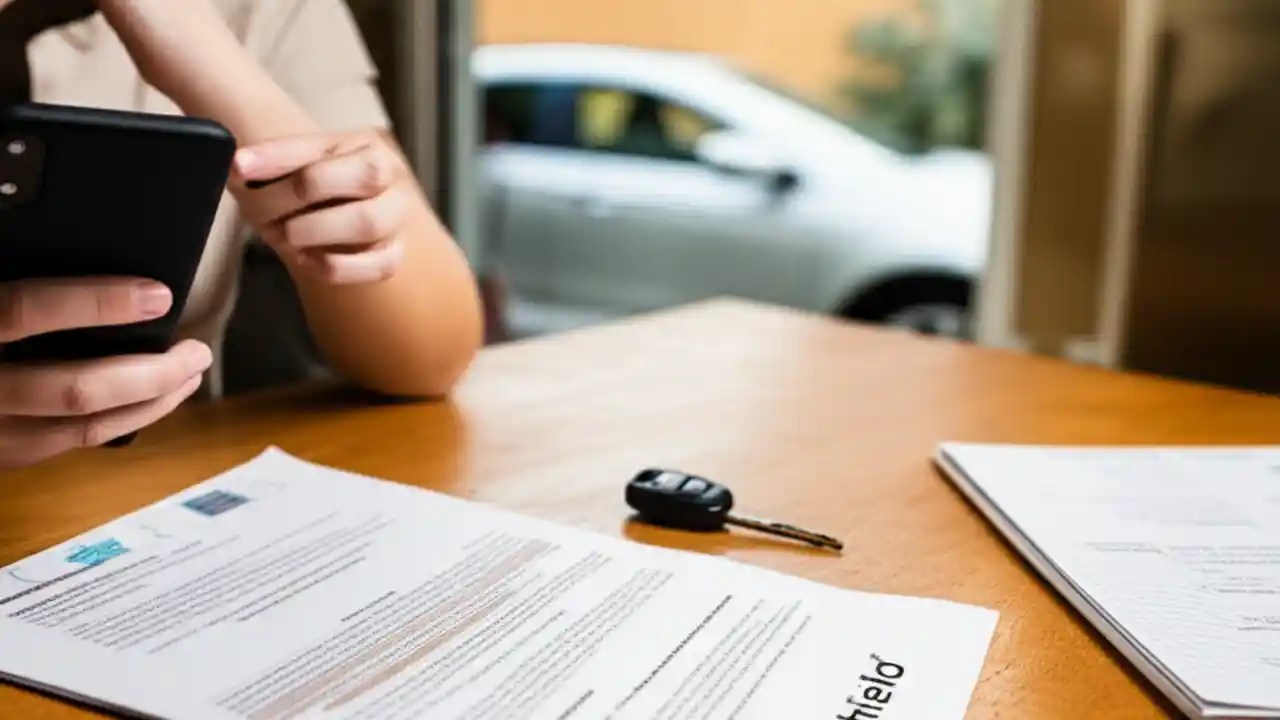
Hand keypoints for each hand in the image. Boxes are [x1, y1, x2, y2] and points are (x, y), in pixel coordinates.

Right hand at [0, 278, 211, 469]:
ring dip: (150, 405)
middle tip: (198, 352)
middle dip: (151, 374)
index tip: (159, 297)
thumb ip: (21, 293)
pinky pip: (71, 443)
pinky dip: (122, 422)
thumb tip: (85, 253)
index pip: (27, 312)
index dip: (95, 303)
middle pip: (75, 391)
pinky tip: (152, 403)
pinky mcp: (3, 455)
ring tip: (190, 377)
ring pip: (84, 428)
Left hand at [233, 131, 414, 284]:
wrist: (342, 211)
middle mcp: (392, 176)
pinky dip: (337, 266)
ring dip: (317, 230)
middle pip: (365, 176)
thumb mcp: (298, 162)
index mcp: (367, 144)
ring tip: (285, 236)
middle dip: (304, 194)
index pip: (324, 146)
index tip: (239, 167)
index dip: (278, 157)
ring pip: (370, 222)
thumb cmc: (315, 184)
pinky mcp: (394, 254)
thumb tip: (240, 165)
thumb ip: (275, 159)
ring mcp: (397, 217)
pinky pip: (378, 265)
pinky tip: (306, 260)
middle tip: (267, 211)